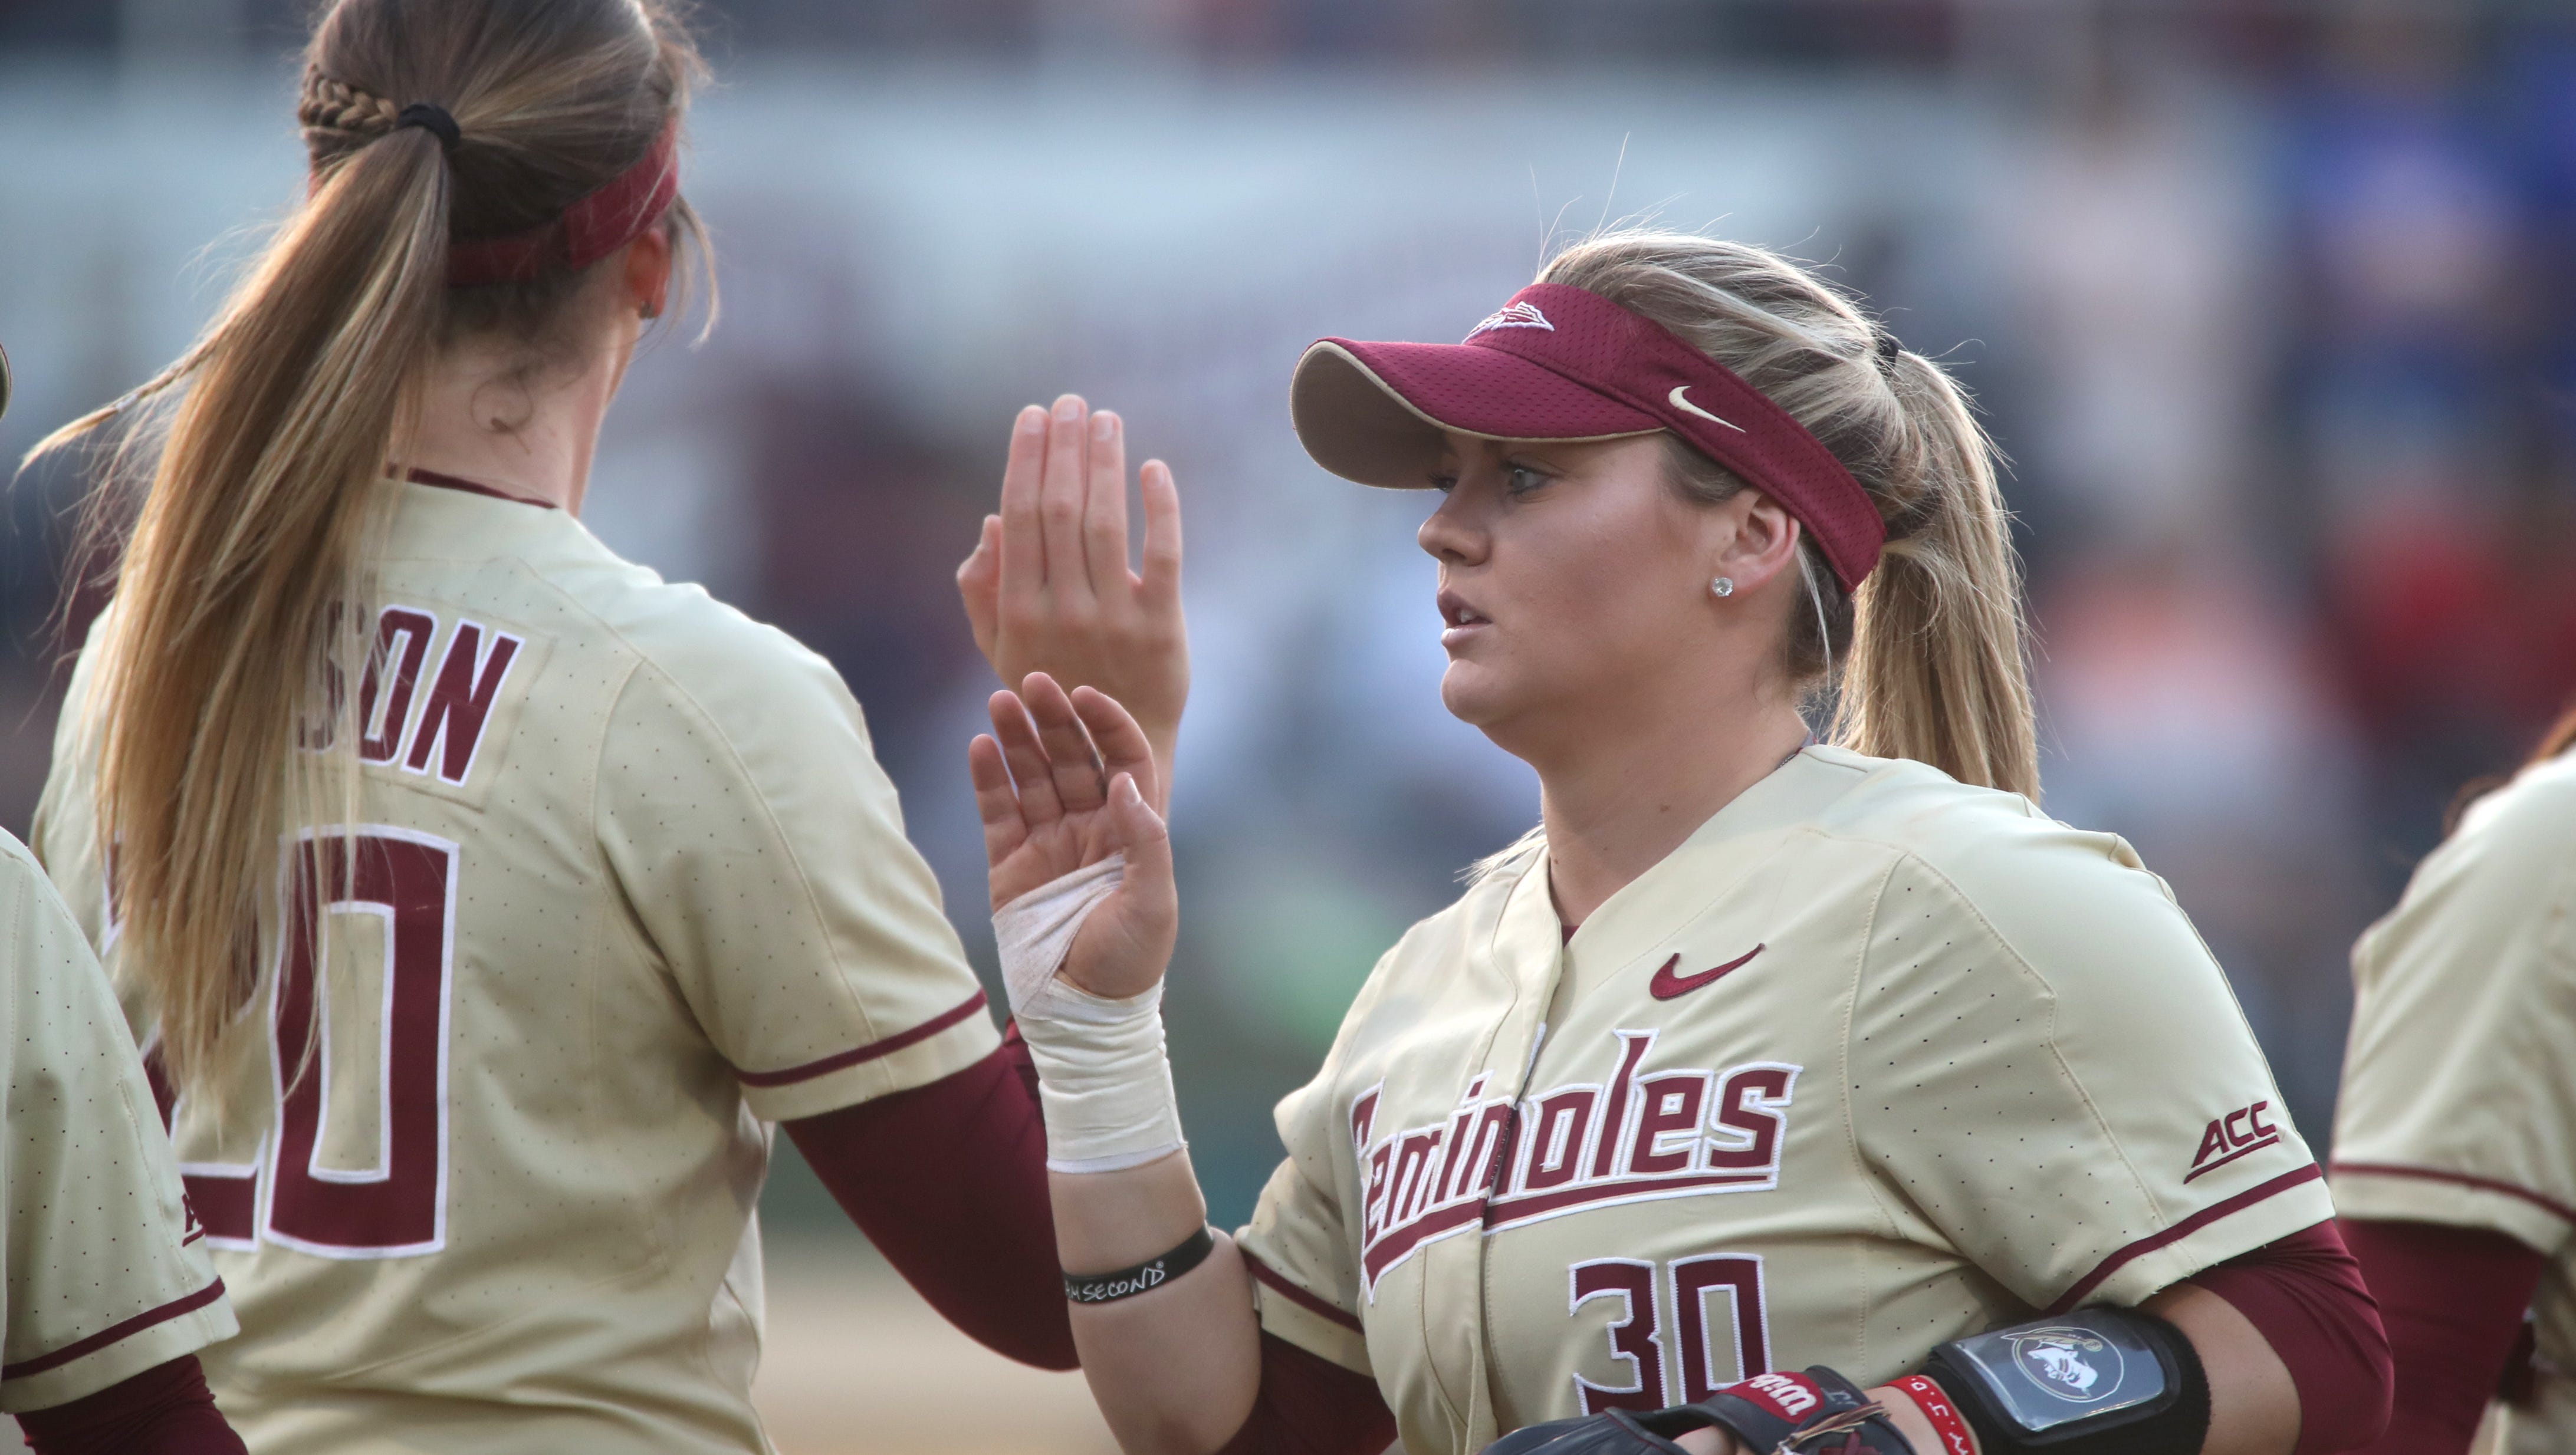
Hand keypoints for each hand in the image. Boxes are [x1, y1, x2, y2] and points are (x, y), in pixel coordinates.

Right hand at [956, 396, 1185, 811]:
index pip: (1020, 517)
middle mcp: (1063, 611)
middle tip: (1071, 404)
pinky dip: (1160, 507)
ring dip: (1104, 462)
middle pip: (1060, 510)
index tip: (1033, 416)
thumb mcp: (1000, 649)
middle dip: (1064, 447)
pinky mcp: (1162, 627)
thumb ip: (983, 590)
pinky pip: (1162, 555)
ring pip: (1105, 523)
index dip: (1026, 459)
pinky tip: (1154, 469)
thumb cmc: (1052, 691)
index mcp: (1018, 611)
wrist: (1116, 754)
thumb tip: (992, 523)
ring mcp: (1115, 619)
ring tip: (1105, 420)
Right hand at [969, 673, 1176, 1000]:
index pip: (1122, 761)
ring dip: (1018, 737)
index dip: (1107, 725)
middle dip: (1055, 719)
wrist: (1082, 1009)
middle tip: (1034, 681)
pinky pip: (998, 811)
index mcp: (1131, 831)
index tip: (1087, 696)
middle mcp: (1090, 827)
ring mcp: (1048, 841)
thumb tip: (1123, 782)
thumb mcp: (1153, 901)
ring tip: (1001, 701)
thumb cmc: (1129, 958)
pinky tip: (981, 745)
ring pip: (1033, 776)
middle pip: (1073, 758)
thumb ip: (1145, 840)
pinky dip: (989, 778)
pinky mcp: (1010, 862)